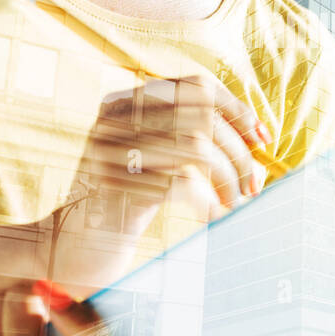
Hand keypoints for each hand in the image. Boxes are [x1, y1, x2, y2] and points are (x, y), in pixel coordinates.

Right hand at [50, 73, 271, 293]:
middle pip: (202, 115)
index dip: (236, 107)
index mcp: (123, 103)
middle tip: (254, 185)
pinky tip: (216, 218)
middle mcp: (114, 119)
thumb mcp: (153, 161)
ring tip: (238, 203)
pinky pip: (183, 184)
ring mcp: (111, 151)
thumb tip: (258, 135)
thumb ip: (189, 138)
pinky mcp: (116, 188)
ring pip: (197, 145)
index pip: (195, 85)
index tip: (262, 137)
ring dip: (229, 176)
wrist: (72, 250)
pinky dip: (209, 201)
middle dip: (240, 151)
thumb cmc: (125, 205)